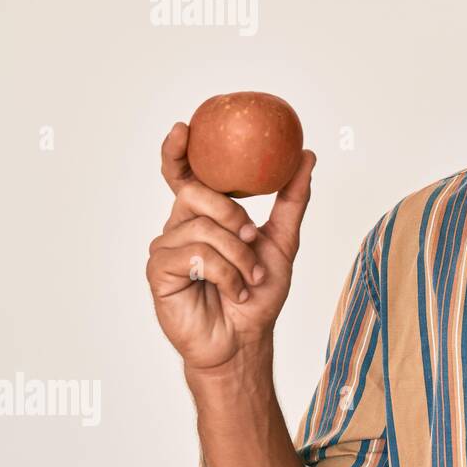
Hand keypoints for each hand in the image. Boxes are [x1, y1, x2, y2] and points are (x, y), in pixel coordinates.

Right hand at [145, 121, 316, 370]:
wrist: (246, 338)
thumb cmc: (259, 293)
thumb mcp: (283, 240)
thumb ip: (293, 198)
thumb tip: (306, 156)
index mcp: (203, 214)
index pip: (185, 174)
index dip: (179, 150)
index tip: (185, 129)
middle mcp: (179, 226)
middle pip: (197, 193)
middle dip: (233, 215)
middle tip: (252, 237)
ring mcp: (166, 248)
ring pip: (204, 228)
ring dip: (240, 256)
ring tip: (250, 277)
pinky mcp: (159, 271)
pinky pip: (198, 255)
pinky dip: (228, 274)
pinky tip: (234, 290)